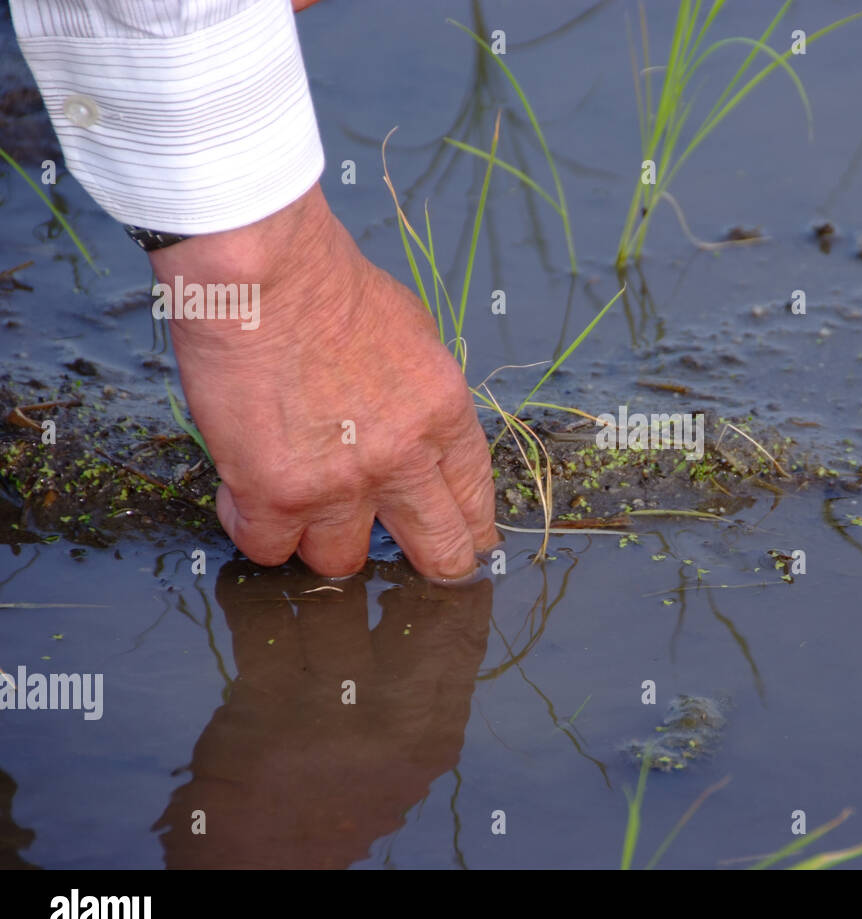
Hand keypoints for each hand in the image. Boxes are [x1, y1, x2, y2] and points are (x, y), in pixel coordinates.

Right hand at [151, 184, 498, 579]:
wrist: (260, 271)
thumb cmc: (330, 287)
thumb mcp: (416, 336)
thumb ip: (424, 399)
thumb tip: (422, 437)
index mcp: (444, 417)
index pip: (474, 502)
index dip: (469, 532)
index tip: (464, 544)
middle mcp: (402, 460)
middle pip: (436, 553)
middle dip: (431, 565)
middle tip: (413, 567)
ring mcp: (338, 483)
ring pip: (341, 562)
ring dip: (322, 539)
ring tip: (303, 508)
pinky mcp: (273, 493)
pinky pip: (270, 550)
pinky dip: (259, 532)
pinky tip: (249, 501)